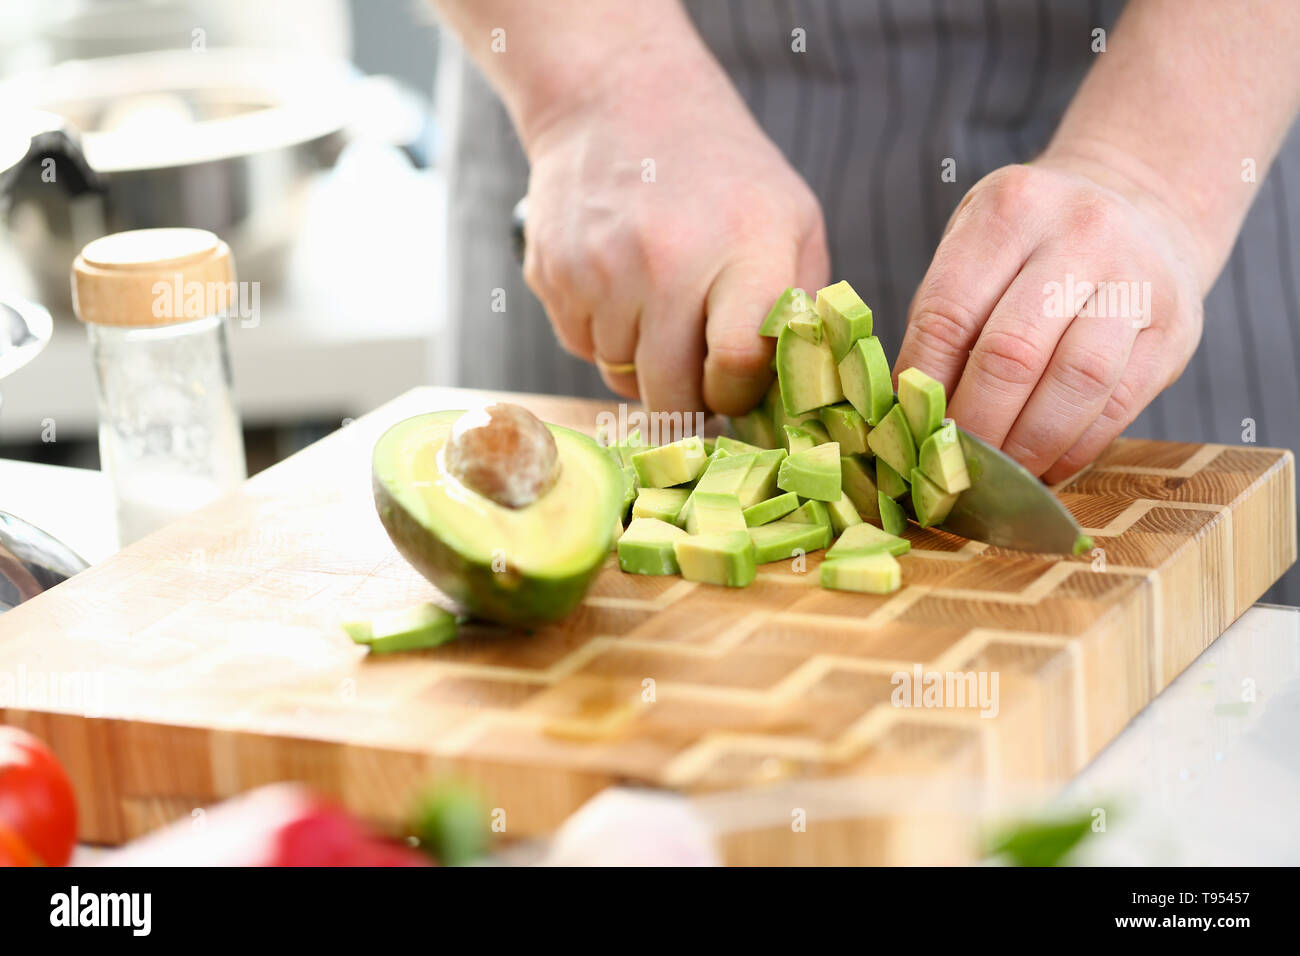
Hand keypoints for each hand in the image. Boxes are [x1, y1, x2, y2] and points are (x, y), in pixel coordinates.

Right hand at [521, 52, 827, 415]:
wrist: (617, 100)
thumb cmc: (721, 173)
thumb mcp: (791, 219)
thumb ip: (801, 306)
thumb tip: (795, 390)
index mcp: (743, 248)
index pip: (735, 362)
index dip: (736, 394)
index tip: (736, 385)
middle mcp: (666, 262)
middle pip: (670, 395)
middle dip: (689, 401)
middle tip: (700, 373)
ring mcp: (600, 271)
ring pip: (620, 377)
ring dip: (643, 364)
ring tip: (660, 308)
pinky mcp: (552, 275)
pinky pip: (582, 349)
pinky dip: (604, 336)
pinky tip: (621, 289)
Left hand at [894, 157, 1206, 483]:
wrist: (1144, 203)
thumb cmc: (1035, 240)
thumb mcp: (979, 244)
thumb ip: (945, 317)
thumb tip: (907, 414)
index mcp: (1010, 210)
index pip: (948, 316)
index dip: (923, 387)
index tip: (908, 429)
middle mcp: (1080, 234)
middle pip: (1011, 354)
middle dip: (976, 425)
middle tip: (952, 464)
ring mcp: (1137, 279)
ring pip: (1074, 383)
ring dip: (1028, 445)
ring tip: (999, 474)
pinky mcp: (1176, 329)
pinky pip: (1120, 405)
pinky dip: (1075, 448)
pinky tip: (1046, 465)